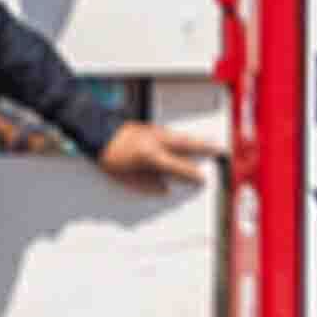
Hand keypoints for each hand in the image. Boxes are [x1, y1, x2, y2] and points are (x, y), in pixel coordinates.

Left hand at [95, 118, 218, 188]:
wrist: (97, 133)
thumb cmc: (109, 156)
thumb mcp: (126, 178)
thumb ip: (148, 185)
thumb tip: (163, 189)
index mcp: (152, 157)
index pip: (180, 167)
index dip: (193, 175)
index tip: (202, 179)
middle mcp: (157, 142)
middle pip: (188, 145)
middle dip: (205, 148)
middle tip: (219, 150)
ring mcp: (155, 132)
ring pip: (181, 136)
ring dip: (196, 140)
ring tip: (208, 143)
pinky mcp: (150, 127)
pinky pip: (172, 132)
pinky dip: (182, 136)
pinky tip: (185, 139)